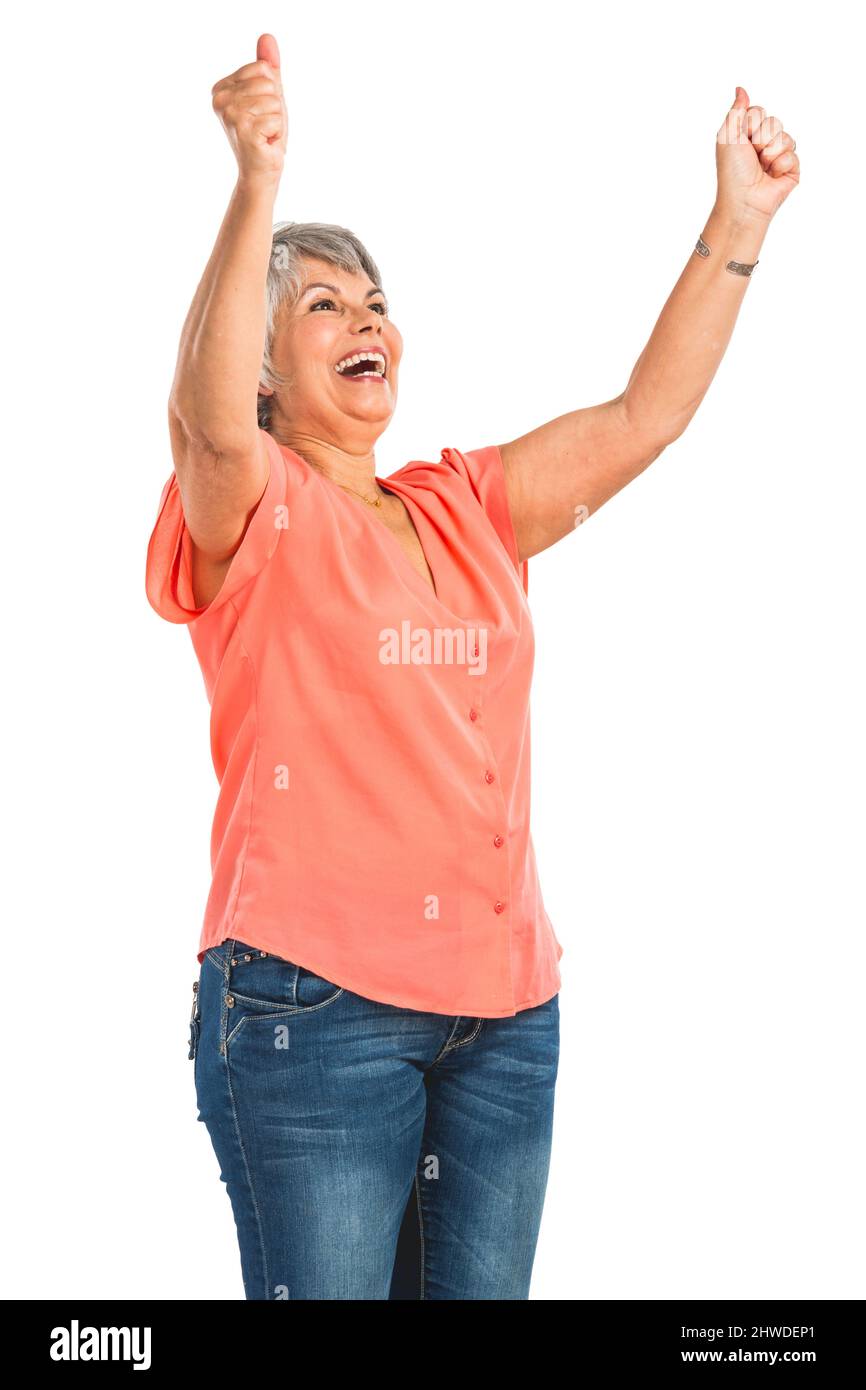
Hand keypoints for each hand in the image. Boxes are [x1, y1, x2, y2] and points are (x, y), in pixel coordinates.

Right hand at [212, 33, 287, 183]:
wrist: (260, 172)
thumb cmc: (264, 134)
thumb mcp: (268, 95)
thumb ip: (267, 67)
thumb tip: (267, 37)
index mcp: (222, 87)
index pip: (263, 69)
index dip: (271, 92)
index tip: (261, 112)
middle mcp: (221, 99)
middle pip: (269, 83)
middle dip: (275, 106)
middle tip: (265, 126)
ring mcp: (230, 114)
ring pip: (274, 100)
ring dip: (276, 121)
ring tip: (264, 134)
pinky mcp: (243, 129)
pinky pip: (276, 118)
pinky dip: (277, 133)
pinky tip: (265, 143)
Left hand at [715, 87, 799, 222]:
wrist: (743, 200)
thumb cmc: (732, 172)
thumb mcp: (727, 137)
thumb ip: (736, 111)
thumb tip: (740, 89)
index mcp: (748, 134)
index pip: (759, 111)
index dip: (751, 124)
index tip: (742, 140)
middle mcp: (764, 143)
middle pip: (774, 121)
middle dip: (761, 138)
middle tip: (752, 156)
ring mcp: (779, 155)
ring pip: (785, 136)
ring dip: (770, 152)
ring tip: (762, 168)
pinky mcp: (791, 168)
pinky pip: (793, 154)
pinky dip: (780, 165)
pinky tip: (772, 176)